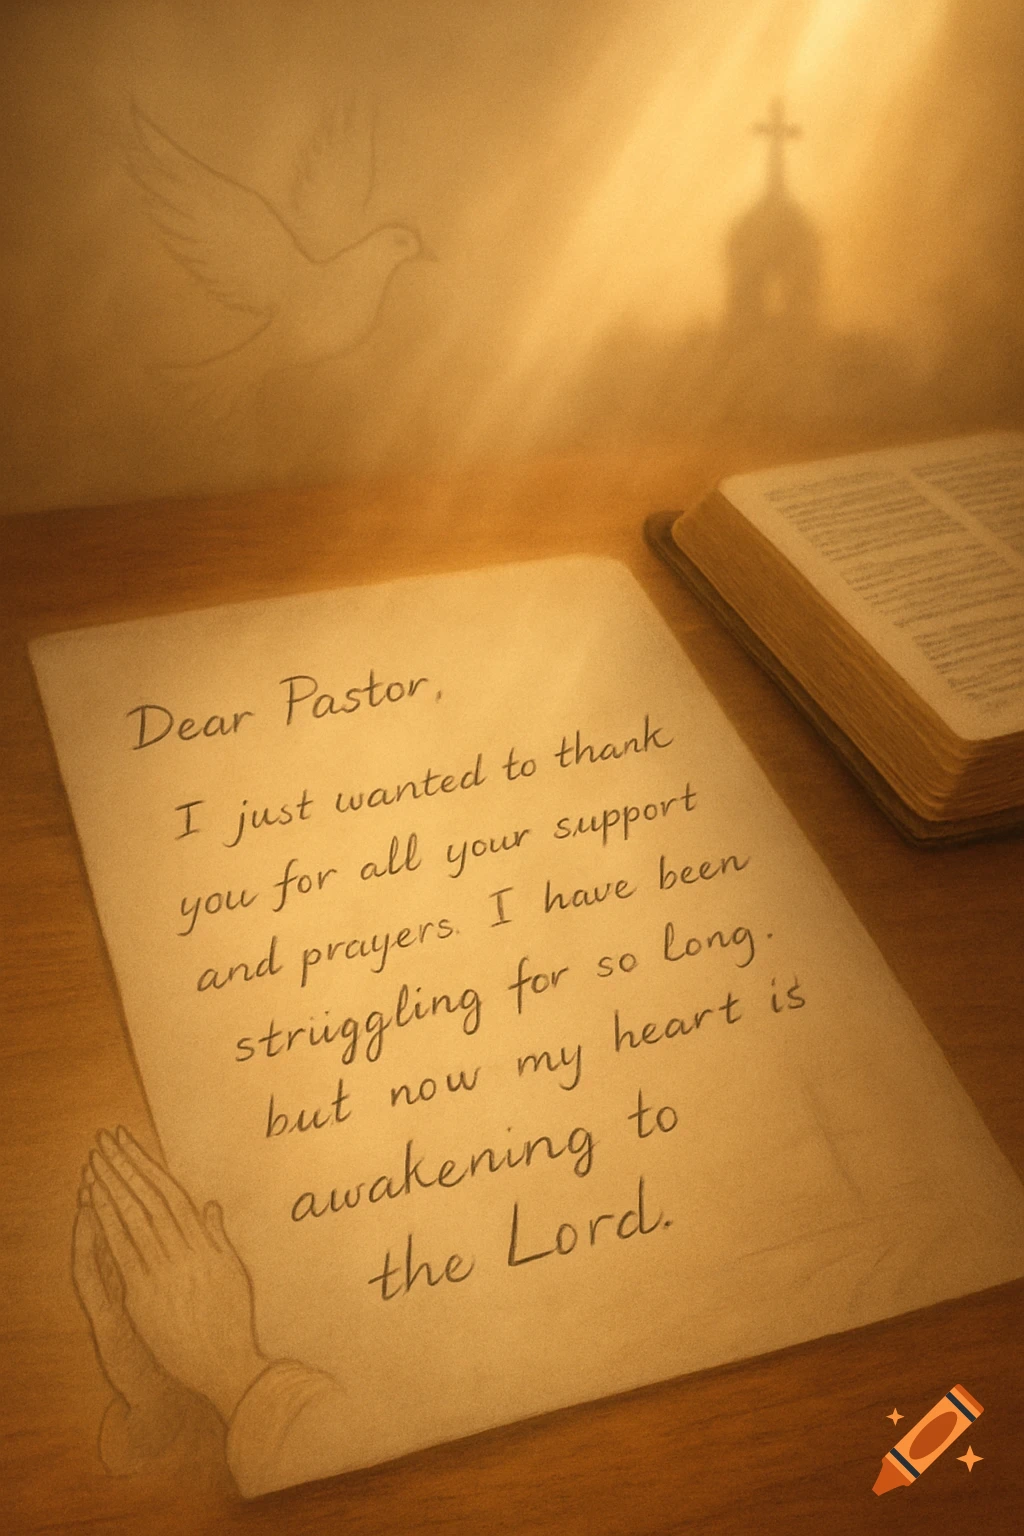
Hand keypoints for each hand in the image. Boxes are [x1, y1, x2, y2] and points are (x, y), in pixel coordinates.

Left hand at [85, 1127, 267, 1422]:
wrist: (227, 1363)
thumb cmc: (232, 1321)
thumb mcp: (233, 1273)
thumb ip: (218, 1237)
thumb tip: (211, 1205)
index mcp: (206, 1242)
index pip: (171, 1194)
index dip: (147, 1166)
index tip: (129, 1144)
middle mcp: (185, 1250)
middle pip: (149, 1198)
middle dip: (125, 1165)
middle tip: (106, 1139)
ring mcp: (164, 1271)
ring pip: (134, 1218)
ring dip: (113, 1186)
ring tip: (96, 1161)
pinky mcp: (146, 1295)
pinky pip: (123, 1251)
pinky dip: (108, 1224)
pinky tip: (94, 1203)